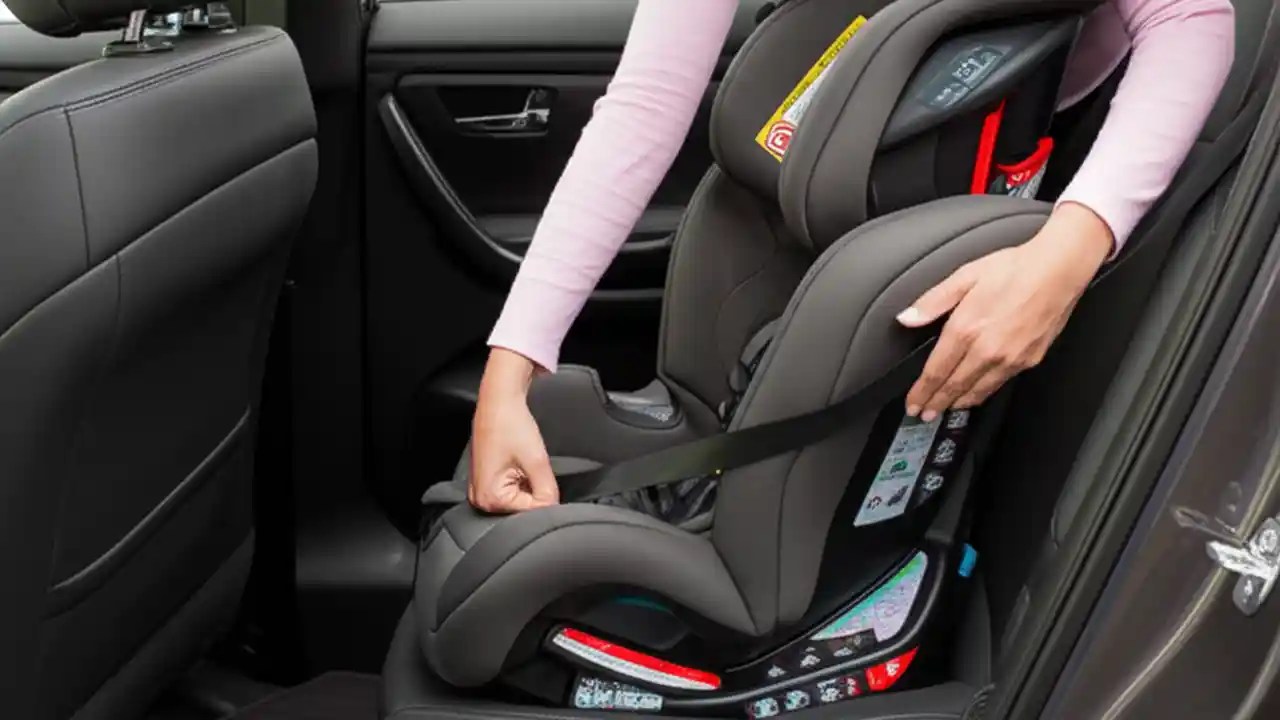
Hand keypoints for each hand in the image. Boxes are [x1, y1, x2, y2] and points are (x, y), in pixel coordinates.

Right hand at [468, 348, 559, 512]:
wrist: (499, 401)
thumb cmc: (511, 424)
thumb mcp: (537, 462)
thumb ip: (548, 492)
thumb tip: (556, 511)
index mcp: (489, 499)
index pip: (531, 512)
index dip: (544, 492)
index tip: (539, 472)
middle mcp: (481, 500)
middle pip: (524, 508)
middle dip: (535, 489)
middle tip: (530, 465)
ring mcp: (481, 492)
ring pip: (520, 500)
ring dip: (528, 483)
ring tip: (521, 461)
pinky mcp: (486, 483)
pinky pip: (513, 491)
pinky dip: (521, 479)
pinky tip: (518, 463)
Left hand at [897, 202, 1113, 420]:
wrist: (1059, 270)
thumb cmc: (1014, 269)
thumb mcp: (964, 276)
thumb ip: (932, 301)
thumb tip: (906, 318)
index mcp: (966, 329)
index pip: (936, 371)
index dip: (921, 391)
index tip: (912, 403)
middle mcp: (987, 350)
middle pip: (954, 386)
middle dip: (936, 403)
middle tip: (924, 414)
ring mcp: (1010, 358)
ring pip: (978, 390)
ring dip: (958, 403)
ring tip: (945, 409)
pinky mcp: (1029, 360)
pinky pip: (999, 384)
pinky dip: (983, 393)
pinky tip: (976, 394)